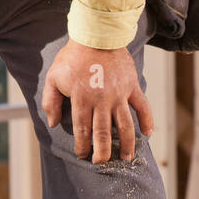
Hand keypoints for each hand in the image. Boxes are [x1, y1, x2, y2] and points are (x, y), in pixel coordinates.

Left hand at [42, 40, 153, 163]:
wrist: (97, 36)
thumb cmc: (72, 57)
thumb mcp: (53, 77)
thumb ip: (50, 102)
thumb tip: (54, 123)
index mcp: (81, 99)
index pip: (82, 130)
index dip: (82, 145)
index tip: (82, 155)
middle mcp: (101, 100)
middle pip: (103, 133)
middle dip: (102, 152)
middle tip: (101, 163)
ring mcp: (119, 94)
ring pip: (125, 125)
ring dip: (127, 144)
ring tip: (127, 158)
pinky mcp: (132, 86)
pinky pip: (143, 107)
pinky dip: (147, 120)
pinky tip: (148, 134)